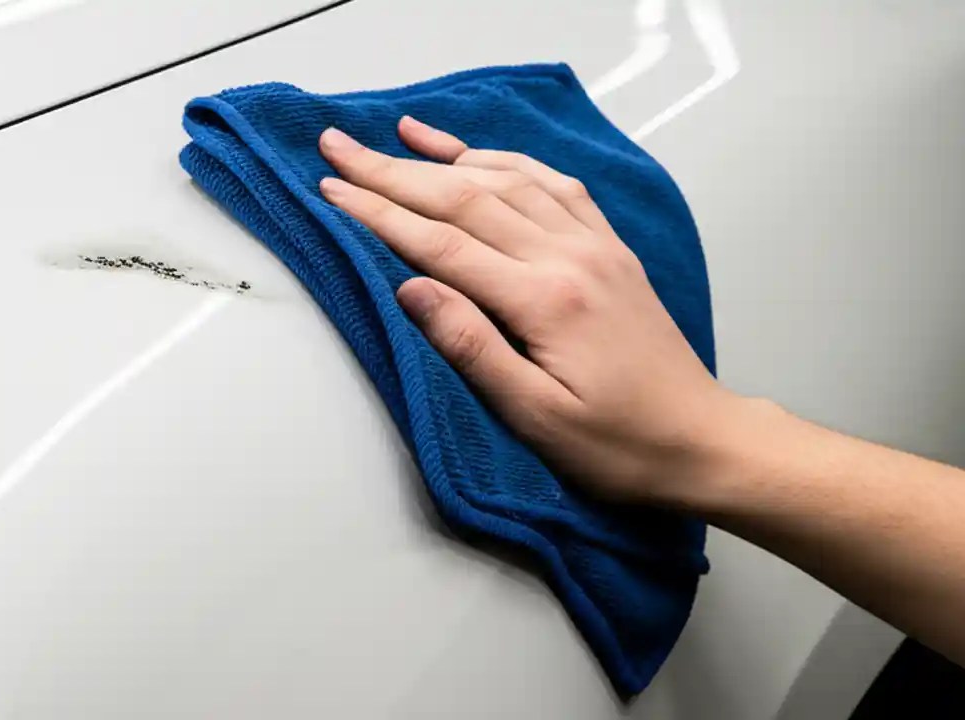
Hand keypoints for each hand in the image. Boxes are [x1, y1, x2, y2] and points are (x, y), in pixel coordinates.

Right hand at [318, 117, 747, 504]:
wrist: (701, 439)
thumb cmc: (618, 444)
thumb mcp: (535, 417)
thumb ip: (471, 347)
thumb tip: (410, 290)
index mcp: (544, 300)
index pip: (441, 242)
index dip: (379, 212)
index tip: (332, 187)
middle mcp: (569, 257)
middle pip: (466, 196)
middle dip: (394, 170)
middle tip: (339, 146)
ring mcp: (594, 246)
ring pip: (508, 180)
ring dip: (446, 155)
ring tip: (398, 135)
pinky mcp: (610, 249)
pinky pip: (555, 186)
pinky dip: (510, 162)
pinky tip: (480, 154)